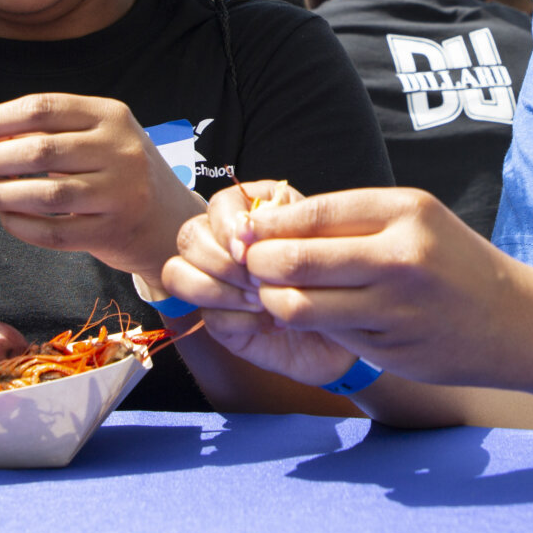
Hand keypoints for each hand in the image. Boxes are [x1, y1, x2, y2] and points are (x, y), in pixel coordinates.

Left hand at [0, 94, 205, 278]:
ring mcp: (120, 193)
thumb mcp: (98, 139)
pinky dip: (20, 226)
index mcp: (111, 115)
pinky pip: (54, 232)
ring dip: (0, 194)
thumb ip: (49, 133)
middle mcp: (121, 150)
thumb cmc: (120, 174)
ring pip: (46, 194)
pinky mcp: (113, 232)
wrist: (170, 221)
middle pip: (40, 149)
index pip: (42, 108)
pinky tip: (5, 218)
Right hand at [164, 181, 357, 387]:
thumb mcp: (321, 238)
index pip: (217, 205)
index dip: (226, 227)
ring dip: (220, 290)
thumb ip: (286, 223)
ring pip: (179, 274)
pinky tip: (272, 323)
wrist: (353, 326)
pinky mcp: (220, 320)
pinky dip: (240, 321)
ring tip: (262, 300)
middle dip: (221, 262)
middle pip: (189, 238)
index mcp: (251, 212)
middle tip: (258, 280)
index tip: (248, 249)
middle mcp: (225, 243)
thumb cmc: (337, 275)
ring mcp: (217, 282)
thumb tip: (250, 226)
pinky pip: (208, 317)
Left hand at [171, 185, 524, 388]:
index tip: (246, 232)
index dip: (266, 226)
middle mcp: (400, 257)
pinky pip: (328, 334)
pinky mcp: (390, 349)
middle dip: (257, 265)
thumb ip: (351, 220)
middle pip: (294, 261)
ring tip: (276, 293)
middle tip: (249, 266)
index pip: (310, 213)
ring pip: (299, 306)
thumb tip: (270, 224)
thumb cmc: (453, 263)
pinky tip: (320, 318)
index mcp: (404, 211)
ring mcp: (395, 308)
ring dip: (274, 300)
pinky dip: (312, 326)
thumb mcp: (415, 221)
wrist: (516, 322)